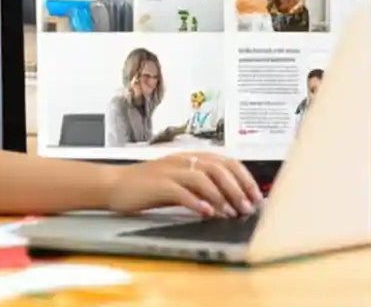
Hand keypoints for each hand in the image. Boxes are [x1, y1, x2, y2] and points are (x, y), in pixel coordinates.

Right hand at [107, 152, 262, 218]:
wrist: (115, 184)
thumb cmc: (150, 186)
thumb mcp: (181, 182)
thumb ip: (203, 187)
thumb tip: (231, 201)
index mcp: (193, 157)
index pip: (227, 162)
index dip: (244, 178)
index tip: (255, 196)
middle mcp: (184, 160)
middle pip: (219, 168)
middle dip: (237, 189)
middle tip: (247, 207)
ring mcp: (171, 170)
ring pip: (203, 177)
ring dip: (221, 196)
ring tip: (231, 212)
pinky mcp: (158, 184)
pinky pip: (181, 191)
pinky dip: (196, 202)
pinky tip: (206, 213)